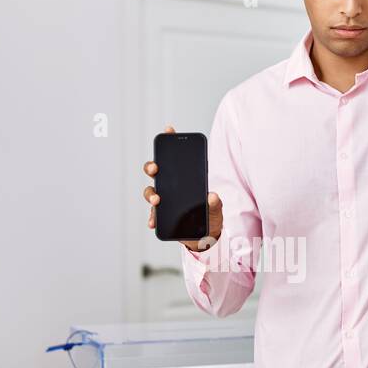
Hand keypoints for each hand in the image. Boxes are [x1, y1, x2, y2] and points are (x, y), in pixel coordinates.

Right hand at [144, 124, 222, 252]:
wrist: (206, 237)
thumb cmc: (210, 217)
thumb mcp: (216, 209)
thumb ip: (215, 203)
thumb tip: (212, 197)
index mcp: (185, 180)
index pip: (176, 159)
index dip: (172, 143)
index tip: (170, 130)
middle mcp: (171, 188)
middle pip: (156, 172)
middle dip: (152, 167)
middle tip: (156, 168)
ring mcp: (165, 201)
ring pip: (151, 192)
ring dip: (151, 194)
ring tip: (157, 200)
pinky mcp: (162, 217)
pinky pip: (153, 215)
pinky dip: (152, 218)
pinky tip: (153, 222)